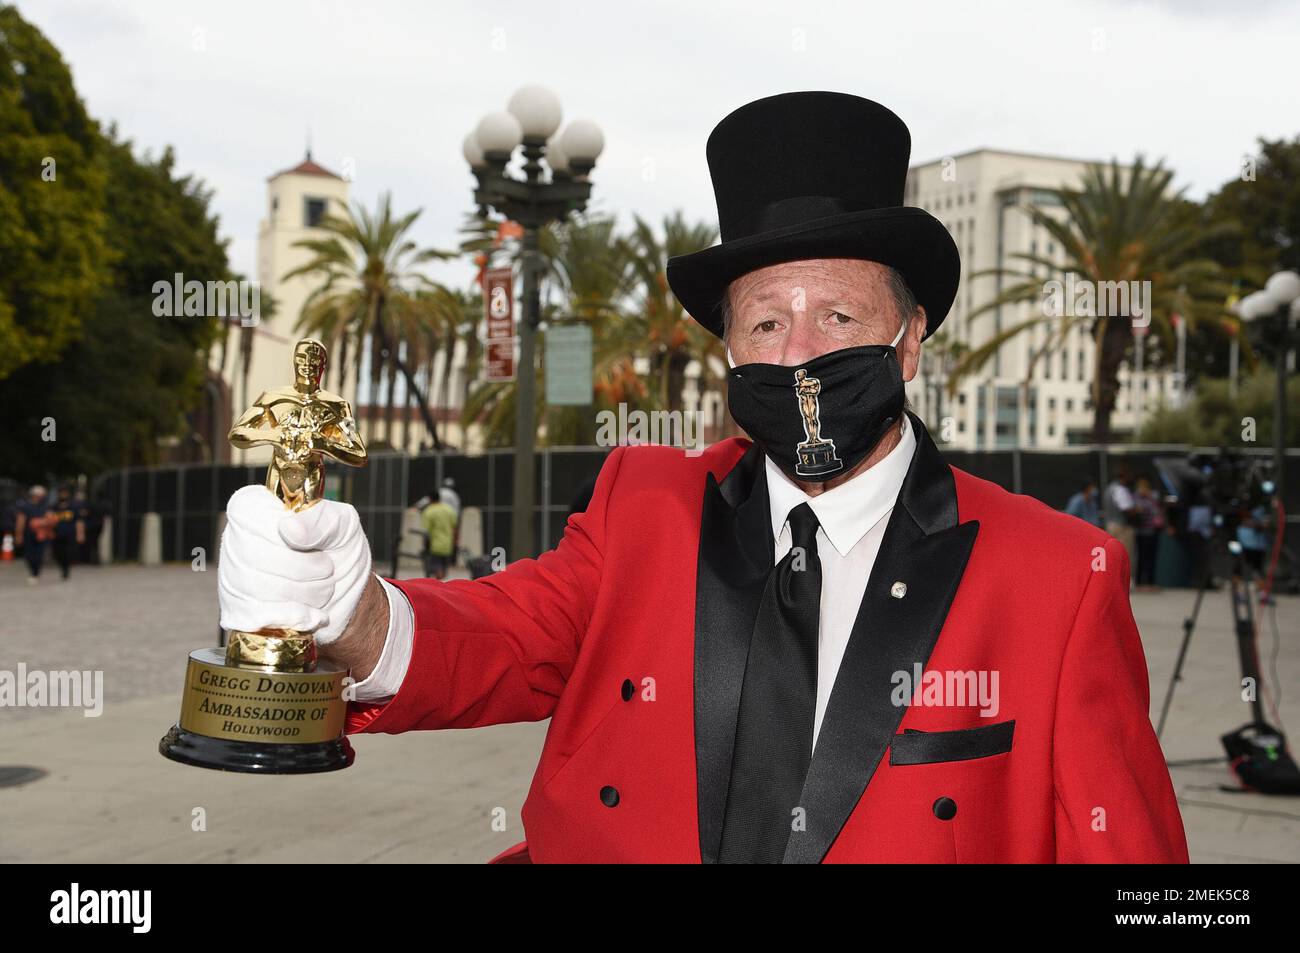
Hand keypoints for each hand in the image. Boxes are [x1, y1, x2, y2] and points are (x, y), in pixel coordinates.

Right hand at [218, 485, 371, 644]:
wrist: (348, 594)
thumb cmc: (340, 550)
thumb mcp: (342, 524)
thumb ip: (320, 519)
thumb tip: (290, 529)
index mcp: (253, 507)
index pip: (254, 519)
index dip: (291, 538)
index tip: (317, 546)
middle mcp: (234, 539)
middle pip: (257, 557)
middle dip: (305, 569)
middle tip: (327, 569)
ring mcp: (232, 576)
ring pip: (259, 588)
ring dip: (306, 593)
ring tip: (322, 588)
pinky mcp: (238, 611)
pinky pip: (260, 616)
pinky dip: (295, 617)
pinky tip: (312, 612)